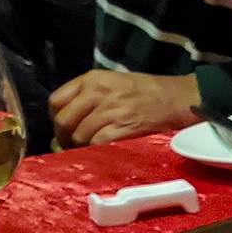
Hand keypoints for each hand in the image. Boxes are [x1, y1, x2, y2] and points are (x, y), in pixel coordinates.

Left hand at [48, 71, 198, 145]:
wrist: (176, 99)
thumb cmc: (147, 92)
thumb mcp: (113, 82)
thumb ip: (89, 96)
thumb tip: (69, 120)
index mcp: (92, 79)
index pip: (56, 100)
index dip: (55, 118)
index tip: (63, 129)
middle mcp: (97, 94)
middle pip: (64, 121)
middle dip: (64, 137)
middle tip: (71, 145)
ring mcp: (109, 112)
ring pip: (79, 136)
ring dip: (80, 148)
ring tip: (88, 151)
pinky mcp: (122, 129)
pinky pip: (97, 144)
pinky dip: (94, 152)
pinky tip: (100, 153)